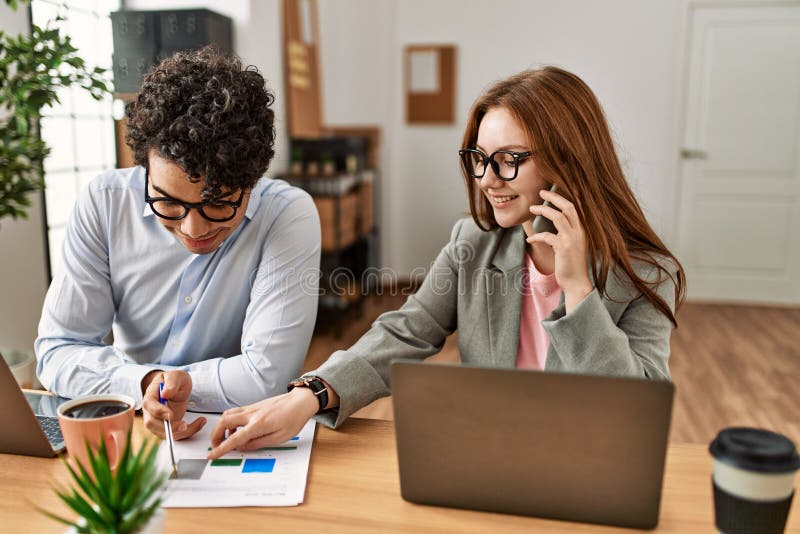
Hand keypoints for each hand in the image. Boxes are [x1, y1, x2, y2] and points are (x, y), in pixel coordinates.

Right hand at [142, 370, 205, 440]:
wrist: (177, 387)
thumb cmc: (175, 380)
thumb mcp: (176, 376)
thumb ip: (172, 383)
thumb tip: (165, 394)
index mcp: (150, 396)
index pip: (150, 406)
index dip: (159, 412)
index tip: (170, 415)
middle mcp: (150, 411)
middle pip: (152, 423)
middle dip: (168, 427)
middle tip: (184, 425)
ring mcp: (157, 421)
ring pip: (163, 433)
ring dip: (180, 432)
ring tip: (199, 422)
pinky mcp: (167, 427)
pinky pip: (175, 434)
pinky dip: (188, 431)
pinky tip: (200, 422)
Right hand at [207, 388, 318, 459]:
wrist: (300, 401)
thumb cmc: (293, 419)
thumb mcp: (279, 438)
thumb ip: (258, 443)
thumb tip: (242, 447)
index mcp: (258, 424)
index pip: (234, 438)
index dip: (221, 449)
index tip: (211, 456)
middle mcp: (251, 414)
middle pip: (223, 421)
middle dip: (215, 435)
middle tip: (216, 446)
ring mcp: (251, 408)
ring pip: (227, 414)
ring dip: (221, 427)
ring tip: (228, 439)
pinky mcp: (253, 405)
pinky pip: (235, 412)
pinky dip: (230, 421)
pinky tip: (238, 430)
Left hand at [528, 188, 592, 310]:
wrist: (576, 282)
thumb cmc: (571, 264)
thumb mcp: (570, 245)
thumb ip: (564, 233)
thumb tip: (551, 222)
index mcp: (581, 229)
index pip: (574, 207)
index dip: (561, 197)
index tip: (549, 192)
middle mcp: (579, 231)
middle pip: (568, 207)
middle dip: (553, 197)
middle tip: (540, 193)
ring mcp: (572, 239)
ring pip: (558, 217)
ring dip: (543, 211)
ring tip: (531, 209)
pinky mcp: (564, 248)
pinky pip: (547, 236)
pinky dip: (536, 236)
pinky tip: (529, 240)